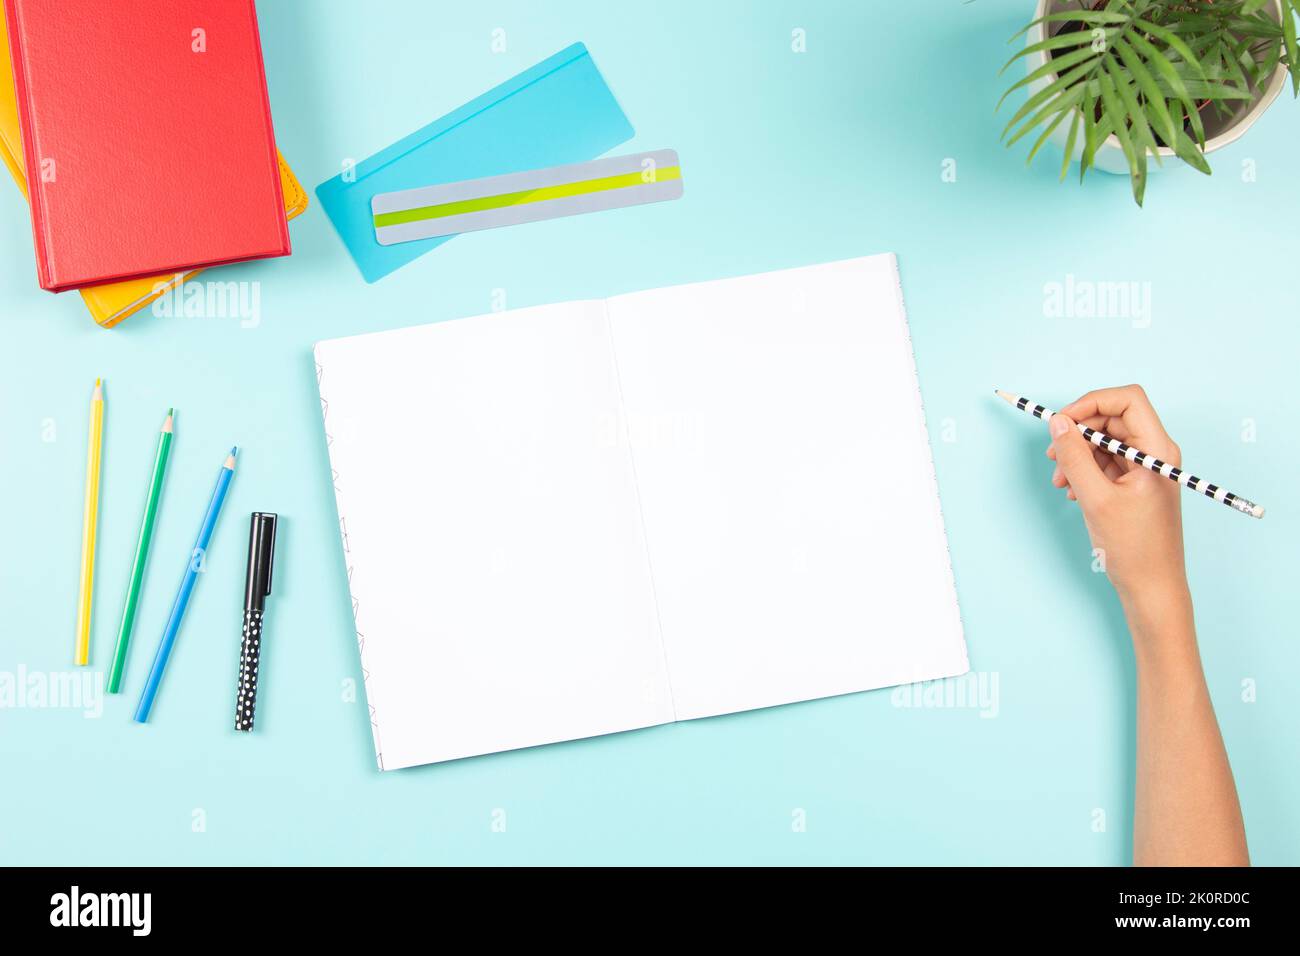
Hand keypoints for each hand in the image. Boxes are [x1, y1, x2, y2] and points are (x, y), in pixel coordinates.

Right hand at [1045, 385, 1188, 610]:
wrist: (1152, 587)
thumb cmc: (1134, 549)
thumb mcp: (1096, 499)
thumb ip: (1075, 458)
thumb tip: (1057, 424)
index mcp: (1157, 451)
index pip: (1127, 400)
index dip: (1091, 402)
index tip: (1062, 422)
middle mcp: (1154, 453)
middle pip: (1112, 418)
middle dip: (1078, 431)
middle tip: (1054, 455)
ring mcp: (1144, 468)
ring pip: (1104, 440)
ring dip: (1077, 454)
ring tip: (1061, 482)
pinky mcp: (1134, 483)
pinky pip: (1104, 462)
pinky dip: (1084, 470)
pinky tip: (1072, 492)